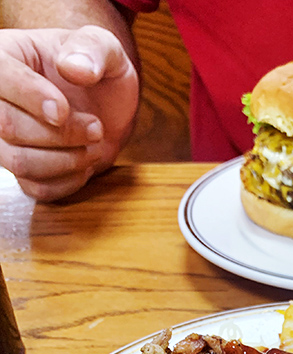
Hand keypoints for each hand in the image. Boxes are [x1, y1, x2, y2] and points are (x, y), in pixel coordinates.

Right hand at [0, 26, 138, 200]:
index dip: (30, 96)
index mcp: (5, 55)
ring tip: (94, 146)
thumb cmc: (98, 72)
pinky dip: (69, 182)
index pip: (0, 76)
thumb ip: (93, 48)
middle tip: (96, 128)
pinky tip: (85, 164)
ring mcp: (4, 139)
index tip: (64, 110)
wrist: (105, 106)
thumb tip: (74, 68)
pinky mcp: (22, 170)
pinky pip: (37, 188)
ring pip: (20, 162)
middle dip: (61, 134)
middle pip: (8, 126)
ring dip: (67, 161)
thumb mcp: (106, 48)